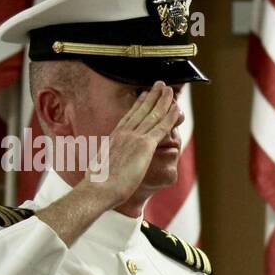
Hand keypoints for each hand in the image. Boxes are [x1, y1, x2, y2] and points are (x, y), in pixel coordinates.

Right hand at [89, 81, 180, 207]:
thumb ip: (107, 161)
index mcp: (114, 137)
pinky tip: (177, 109)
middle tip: (160, 85)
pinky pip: (161, 128)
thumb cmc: (97, 184)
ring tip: (170, 90)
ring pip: (152, 115)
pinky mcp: (144, 146)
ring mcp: (134, 138)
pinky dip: (170, 117)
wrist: (98, 189)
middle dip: (152, 96)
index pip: (129, 117)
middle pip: (141, 110)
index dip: (138, 105)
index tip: (144, 95)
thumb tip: (104, 166)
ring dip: (163, 101)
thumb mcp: (100, 166)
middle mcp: (124, 133)